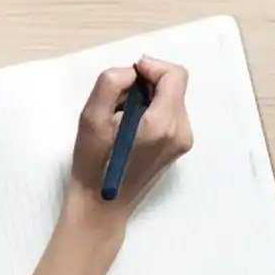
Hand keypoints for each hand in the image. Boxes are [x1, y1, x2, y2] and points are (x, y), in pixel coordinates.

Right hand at [64, 57, 193, 238]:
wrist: (102, 207)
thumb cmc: (93, 164)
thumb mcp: (90, 119)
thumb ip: (110, 84)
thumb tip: (132, 72)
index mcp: (162, 124)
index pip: (175, 75)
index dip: (151, 67)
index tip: (129, 76)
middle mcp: (181, 132)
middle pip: (173, 86)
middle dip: (145, 84)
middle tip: (116, 102)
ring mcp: (183, 141)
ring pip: (170, 99)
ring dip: (146, 98)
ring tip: (119, 119)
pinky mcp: (178, 147)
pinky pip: (169, 115)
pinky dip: (151, 112)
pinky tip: (129, 129)